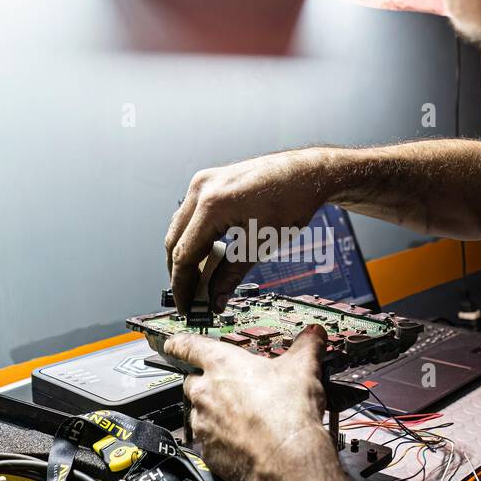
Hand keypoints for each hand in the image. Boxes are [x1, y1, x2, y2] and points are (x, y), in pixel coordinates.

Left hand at [163, 325, 329, 480]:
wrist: (286, 458)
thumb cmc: (288, 412)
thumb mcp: (303, 369)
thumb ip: (305, 347)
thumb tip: (314, 335)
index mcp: (222, 364)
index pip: (188, 346)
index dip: (179, 344)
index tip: (173, 344)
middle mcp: (205, 392)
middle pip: (193, 381)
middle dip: (208, 384)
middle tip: (235, 389)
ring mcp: (203, 423)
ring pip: (201, 413)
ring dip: (216, 413)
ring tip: (246, 418)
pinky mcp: (208, 451)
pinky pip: (210, 441)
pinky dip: (223, 440)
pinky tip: (245, 441)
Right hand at [164, 150, 331, 313]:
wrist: (306, 172)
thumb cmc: (292, 202)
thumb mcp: (262, 244)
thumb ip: (232, 275)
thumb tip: (215, 301)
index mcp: (212, 204)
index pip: (184, 254)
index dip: (182, 285)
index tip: (187, 307)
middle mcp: (201, 189)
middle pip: (174, 242)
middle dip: (180, 274)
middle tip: (191, 299)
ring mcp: (203, 182)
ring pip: (179, 229)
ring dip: (185, 257)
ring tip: (199, 283)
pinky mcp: (208, 182)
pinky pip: (190, 216)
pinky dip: (194, 239)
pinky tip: (207, 257)